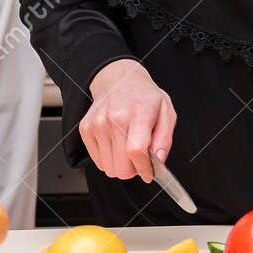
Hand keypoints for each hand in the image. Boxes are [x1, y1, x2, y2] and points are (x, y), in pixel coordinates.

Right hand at [80, 59, 176, 182]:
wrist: (119, 79)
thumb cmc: (144, 97)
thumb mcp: (166, 112)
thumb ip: (165, 139)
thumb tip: (158, 160)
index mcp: (138, 112)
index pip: (136, 151)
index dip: (144, 168)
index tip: (149, 172)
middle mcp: (114, 118)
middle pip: (121, 166)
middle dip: (133, 170)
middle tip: (139, 160)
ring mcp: (97, 124)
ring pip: (108, 168)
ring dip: (120, 164)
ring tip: (126, 148)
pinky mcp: (86, 129)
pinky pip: (97, 161)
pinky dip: (108, 159)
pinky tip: (115, 144)